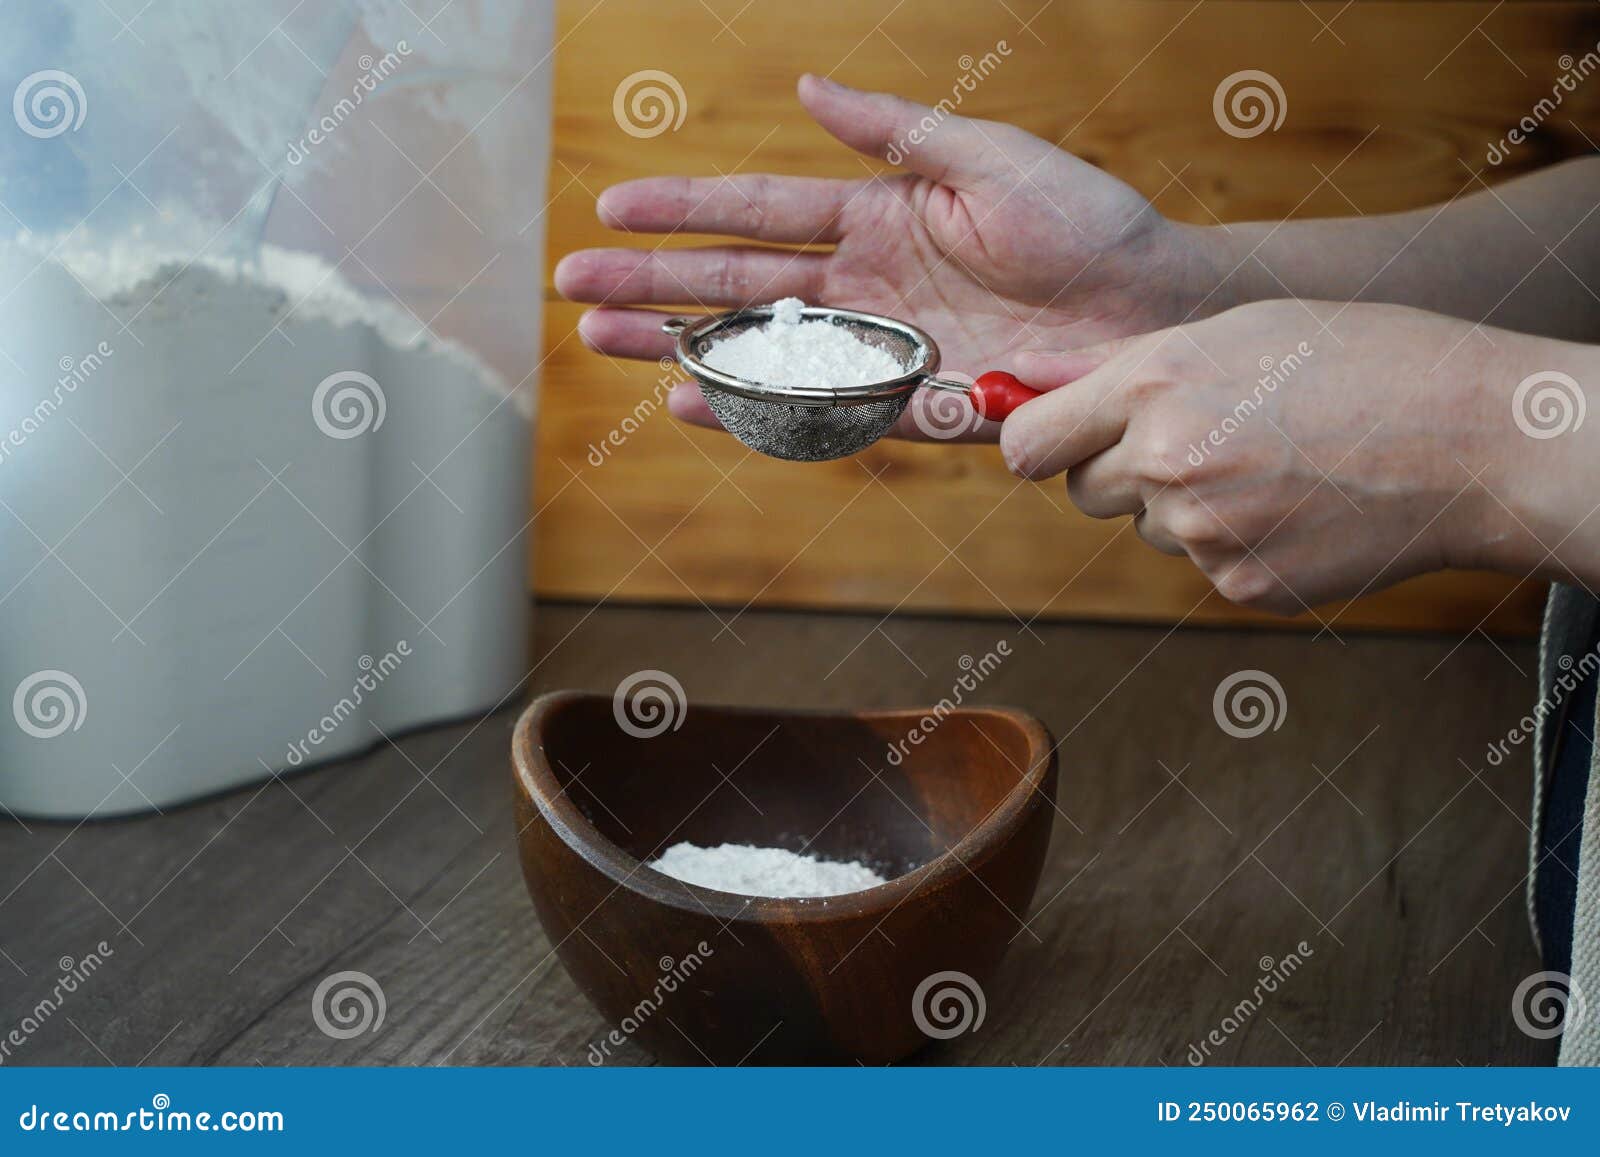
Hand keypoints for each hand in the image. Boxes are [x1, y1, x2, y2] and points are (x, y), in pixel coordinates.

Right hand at [555, 74, 1225, 441]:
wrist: (1151, 311)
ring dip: (678, 345)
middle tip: (572, 288)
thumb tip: (809, 84)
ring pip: (758, 349)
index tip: (613, 208)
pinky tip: (688, 401)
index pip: (759, 209)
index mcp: (877, 216)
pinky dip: (752, 409)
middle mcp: (863, 285)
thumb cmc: (1086, 224)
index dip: (686, 207)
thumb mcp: (989, 159)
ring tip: (603, 343)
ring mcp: (879, 348)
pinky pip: (815, 410)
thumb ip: (896, 133)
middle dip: (652, 283)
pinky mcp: (908, 406)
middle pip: (736, 283)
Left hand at [1000, 300, 1584, 613]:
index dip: (1036, 440)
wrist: (1473, 440)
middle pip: (1081, 491)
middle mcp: (1166, 461)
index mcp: (1155, 383)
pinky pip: (1203, 563)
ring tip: (1271, 463)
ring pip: (1148, 527)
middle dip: (1119, 469)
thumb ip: (1112, 362)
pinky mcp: (1241, 584)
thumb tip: (1014, 376)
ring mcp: (1203, 532)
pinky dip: (1236, 540)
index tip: (1055, 438)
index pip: (1026, 441)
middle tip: (1201, 436)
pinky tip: (1297, 505)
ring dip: (1182, 503)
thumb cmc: (1359, 361)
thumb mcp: (1235, 329)